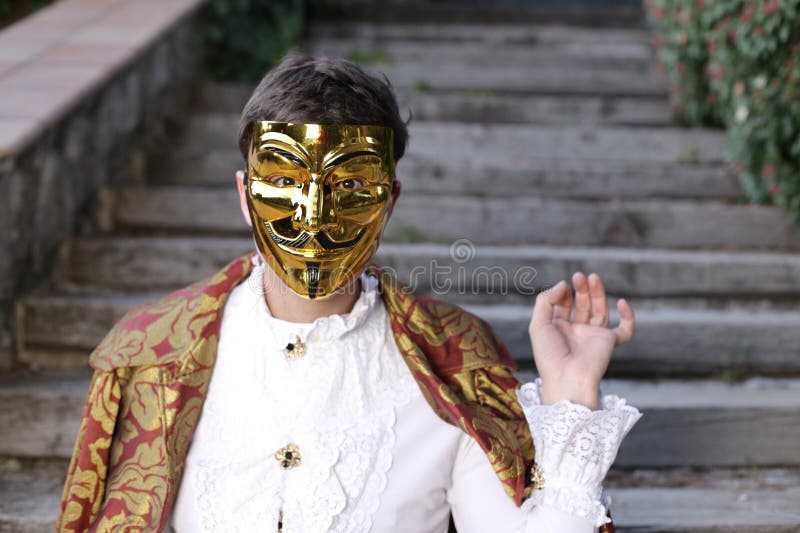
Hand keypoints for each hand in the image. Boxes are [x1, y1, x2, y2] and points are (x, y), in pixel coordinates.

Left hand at [529, 272, 634, 409]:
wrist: (567, 380)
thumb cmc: (549, 356)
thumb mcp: (538, 325)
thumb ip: (546, 300)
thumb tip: (564, 284)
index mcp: (558, 330)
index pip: (563, 306)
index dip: (563, 294)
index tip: (564, 286)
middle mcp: (577, 332)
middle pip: (582, 305)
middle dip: (581, 290)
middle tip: (579, 275)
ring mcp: (594, 337)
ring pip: (600, 311)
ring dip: (597, 294)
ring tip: (592, 277)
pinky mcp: (609, 343)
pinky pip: (624, 329)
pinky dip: (627, 316)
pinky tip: (621, 302)